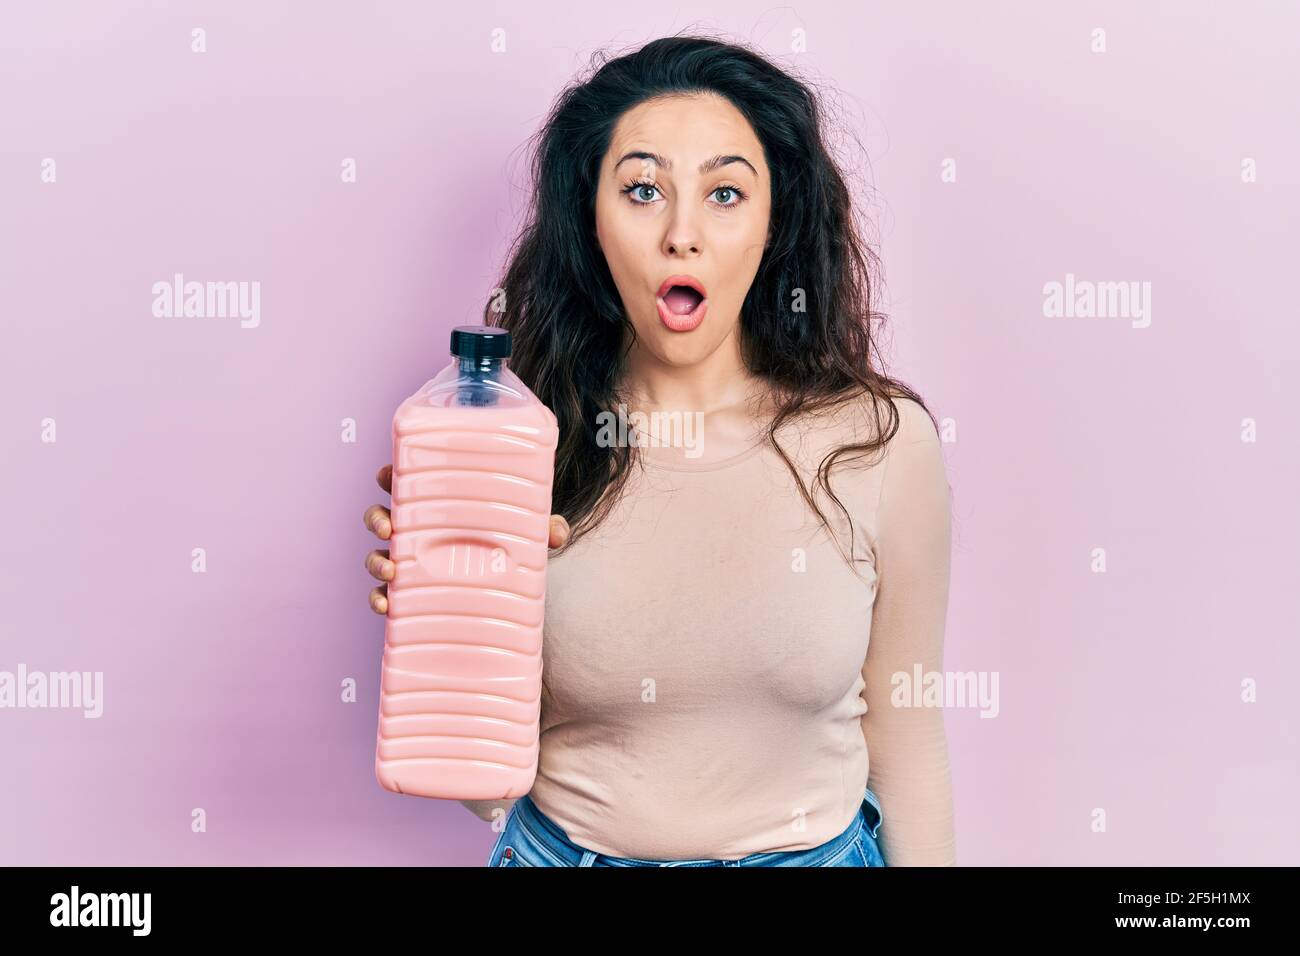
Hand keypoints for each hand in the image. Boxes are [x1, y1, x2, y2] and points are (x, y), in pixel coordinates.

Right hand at [364, 464, 569, 614]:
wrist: (510, 590)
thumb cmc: (510, 543)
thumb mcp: (527, 532)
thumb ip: (543, 527)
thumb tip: (558, 534)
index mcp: (439, 503)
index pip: (406, 481)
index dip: (390, 474)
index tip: (387, 475)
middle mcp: (419, 529)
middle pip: (384, 514)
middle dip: (376, 518)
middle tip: (388, 526)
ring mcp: (412, 560)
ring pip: (378, 553)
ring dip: (375, 560)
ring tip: (389, 571)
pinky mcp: (413, 591)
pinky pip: (387, 593)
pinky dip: (380, 599)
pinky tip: (385, 605)